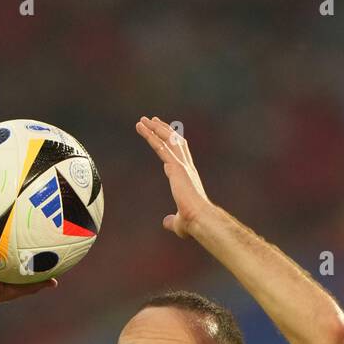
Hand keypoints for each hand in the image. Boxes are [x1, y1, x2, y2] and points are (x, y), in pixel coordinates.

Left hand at [135, 116, 215, 238]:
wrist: (201, 219)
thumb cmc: (193, 223)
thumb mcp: (179, 222)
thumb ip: (172, 220)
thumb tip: (166, 223)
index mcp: (189, 177)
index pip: (180, 155)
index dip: (172, 143)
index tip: (163, 135)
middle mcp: (187, 167)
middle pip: (174, 142)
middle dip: (163, 130)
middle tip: (151, 120)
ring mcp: (182, 166)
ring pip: (167, 140)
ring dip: (155, 128)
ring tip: (143, 120)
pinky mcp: (175, 167)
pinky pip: (161, 147)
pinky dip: (151, 135)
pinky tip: (142, 128)